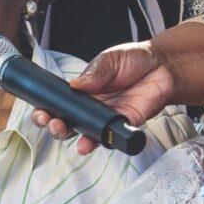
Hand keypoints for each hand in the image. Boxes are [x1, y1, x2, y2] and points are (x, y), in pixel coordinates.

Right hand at [32, 42, 174, 154]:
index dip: (46, 109)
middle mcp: (91, 107)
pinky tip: (87, 144)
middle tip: (50, 121)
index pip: (59, 103)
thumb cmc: (134, 60)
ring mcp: (106, 117)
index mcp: (83, 90)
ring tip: (63, 131)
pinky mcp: (123, 124)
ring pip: (83, 133)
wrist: (163, 66)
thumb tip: (74, 84)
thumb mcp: (109, 59)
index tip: (40, 110)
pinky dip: (97, 143)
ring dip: (70, 136)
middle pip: (66, 122)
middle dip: (53, 125)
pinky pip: (109, 138)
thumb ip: (94, 73)